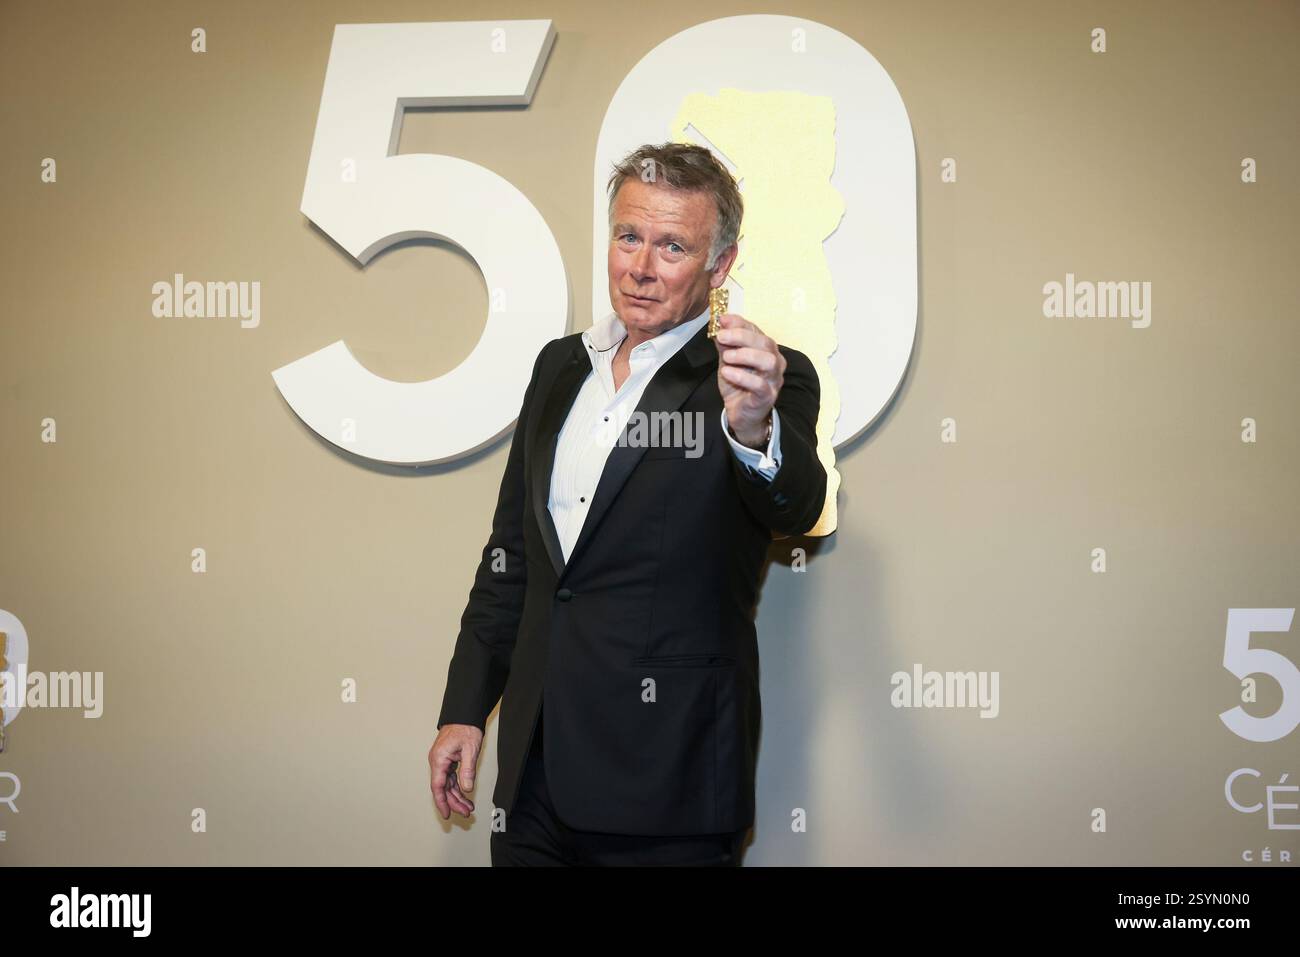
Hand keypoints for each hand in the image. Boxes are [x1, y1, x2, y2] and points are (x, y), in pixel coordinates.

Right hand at [429, 723, 483, 819]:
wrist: (464, 714)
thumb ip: (467, 769)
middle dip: (454, 802)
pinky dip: (457, 787)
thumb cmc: (465, 727)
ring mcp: (442, 761)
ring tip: (468, 807)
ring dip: (457, 796)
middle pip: (443, 788)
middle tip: (466, 812)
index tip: (446, 814)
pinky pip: (450, 778)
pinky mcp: (447, 760)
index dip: (442, 802)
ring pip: (447, 784)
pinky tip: (464, 794)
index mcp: (439, 759)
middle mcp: (437, 761)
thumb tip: (466, 788)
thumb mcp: (470, 749)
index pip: (438, 786)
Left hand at [714, 312, 784, 447]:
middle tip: (722, 336)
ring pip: (768, 362)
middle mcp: (775, 362)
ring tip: (726, 357)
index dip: (740, 323)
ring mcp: (773, 380)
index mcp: (766, 350)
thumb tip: (718, 325)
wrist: (741, 413)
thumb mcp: (728, 361)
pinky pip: (760, 385)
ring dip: (745, 355)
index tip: (722, 319)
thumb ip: (725, 344)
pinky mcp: (767, 397)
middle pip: (766, 343)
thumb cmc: (738, 384)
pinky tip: (727, 372)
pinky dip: (742, 377)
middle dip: (742, 336)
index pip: (757, 330)